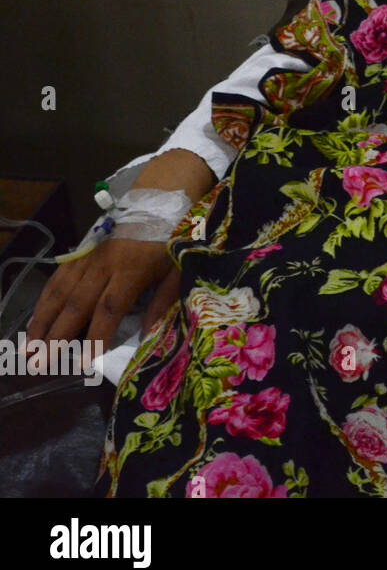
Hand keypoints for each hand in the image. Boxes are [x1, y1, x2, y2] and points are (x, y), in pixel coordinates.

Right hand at [26, 237, 174, 353]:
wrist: (153, 205)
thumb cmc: (169, 242)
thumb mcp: (177, 271)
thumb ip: (163, 303)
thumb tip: (148, 336)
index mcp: (131, 270)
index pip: (109, 308)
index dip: (96, 336)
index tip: (84, 362)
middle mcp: (102, 265)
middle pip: (75, 305)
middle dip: (56, 337)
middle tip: (40, 364)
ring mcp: (86, 258)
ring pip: (58, 293)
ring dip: (41, 323)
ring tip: (27, 349)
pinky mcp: (78, 253)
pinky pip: (56, 280)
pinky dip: (43, 301)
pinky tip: (34, 320)